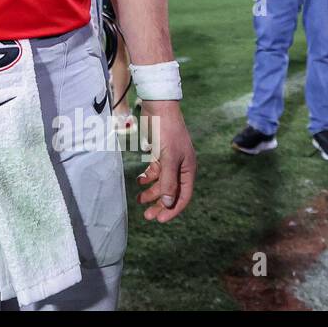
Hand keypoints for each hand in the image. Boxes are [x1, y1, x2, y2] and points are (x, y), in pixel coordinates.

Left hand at [135, 101, 195, 222]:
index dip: (172, 209)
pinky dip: (147, 177)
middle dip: (159, 203)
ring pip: (161, 182)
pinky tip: (139, 181)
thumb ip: (168, 181)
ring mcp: (169, 160)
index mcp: (188, 168)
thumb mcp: (168, 158)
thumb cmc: (167, 131)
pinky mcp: (158, 153)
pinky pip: (154, 171)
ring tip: (138, 199)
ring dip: (151, 192)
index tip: (160, 219)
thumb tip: (169, 203)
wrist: (158, 107)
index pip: (183, 195)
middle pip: (171, 191)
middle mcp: (180, 166)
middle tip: (147, 215)